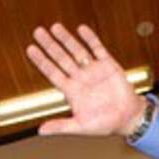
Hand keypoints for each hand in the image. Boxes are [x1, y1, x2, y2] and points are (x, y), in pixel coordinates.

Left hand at [26, 24, 146, 137]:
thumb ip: (60, 126)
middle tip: (38, 32)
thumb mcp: (80, 127)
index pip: (52, 72)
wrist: (128, 118)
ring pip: (76, 51)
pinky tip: (81, 29)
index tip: (30, 49)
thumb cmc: (105, 124)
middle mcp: (80, 78)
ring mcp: (93, 70)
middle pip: (61, 58)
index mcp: (72, 92)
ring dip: (66, 39)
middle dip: (50, 45)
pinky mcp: (108, 65)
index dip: (41, 61)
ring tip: (55, 27)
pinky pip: (97, 48)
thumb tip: (40, 131)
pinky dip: (90, 39)